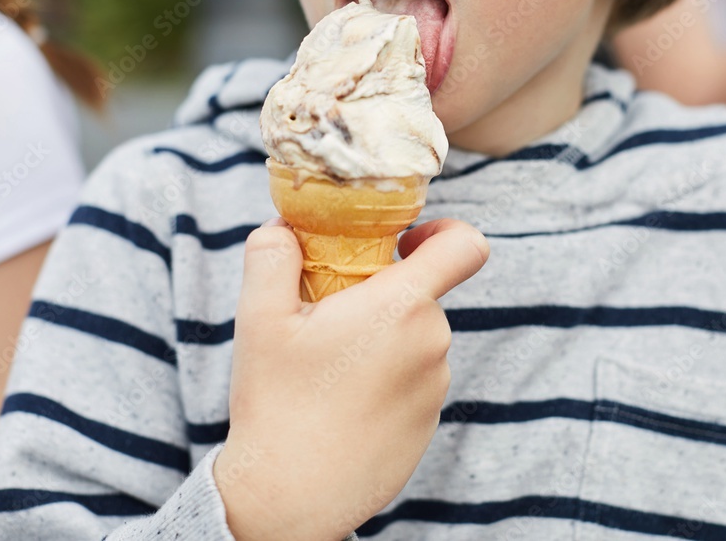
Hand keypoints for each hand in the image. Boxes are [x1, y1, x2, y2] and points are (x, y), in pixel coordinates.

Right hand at [214, 218, 488, 540]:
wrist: (292, 497)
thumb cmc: (278, 403)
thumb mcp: (259, 318)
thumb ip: (273, 256)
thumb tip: (282, 229)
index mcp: (400, 307)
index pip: (465, 247)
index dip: (444, 231)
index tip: (405, 242)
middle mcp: (432, 344)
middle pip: (422, 296)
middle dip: (382, 296)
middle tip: (328, 319)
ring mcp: (435, 388)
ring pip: (414, 340)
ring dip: (382, 341)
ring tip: (329, 371)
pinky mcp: (428, 423)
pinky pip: (413, 380)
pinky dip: (385, 380)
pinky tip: (343, 405)